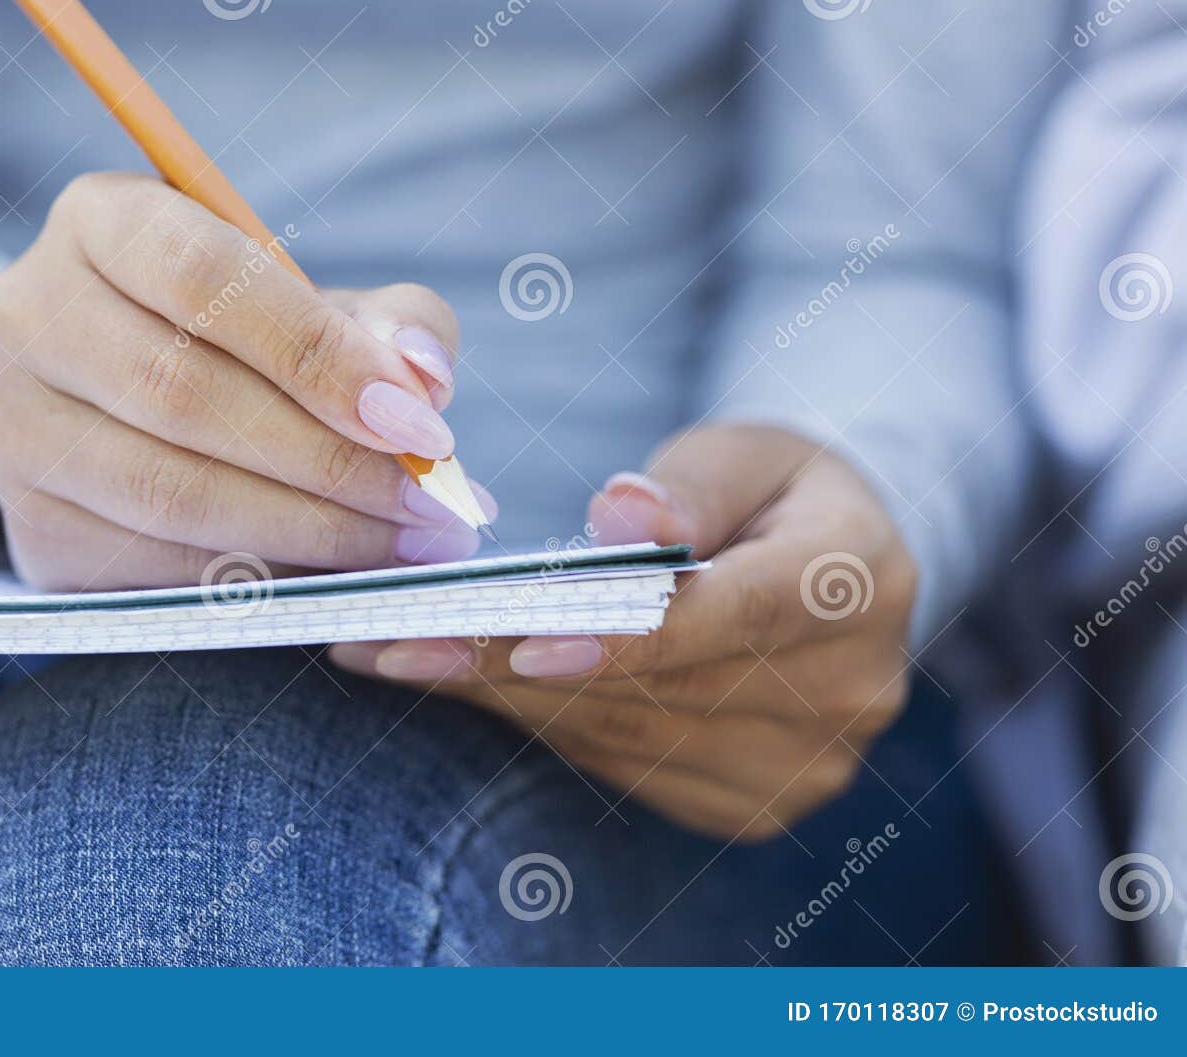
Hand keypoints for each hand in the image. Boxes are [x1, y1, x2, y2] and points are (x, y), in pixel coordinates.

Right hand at [0, 172, 494, 589]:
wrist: (134, 412)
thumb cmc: (248, 342)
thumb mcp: (321, 305)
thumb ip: (388, 324)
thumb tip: (422, 378)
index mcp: (102, 222)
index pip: (201, 275)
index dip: (315, 353)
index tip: (415, 421)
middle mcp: (29, 313)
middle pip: (181, 392)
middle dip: (327, 461)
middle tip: (428, 504)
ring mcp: (13, 424)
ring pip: (167, 491)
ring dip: (306, 531)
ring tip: (403, 546)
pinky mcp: (29, 523)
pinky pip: (152, 565)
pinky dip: (259, 580)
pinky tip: (337, 577)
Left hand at [329, 424, 914, 839]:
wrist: (832, 570)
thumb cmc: (775, 490)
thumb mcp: (745, 451)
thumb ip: (690, 484)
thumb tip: (626, 517)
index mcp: (859, 583)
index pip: (737, 617)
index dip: (629, 636)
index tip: (523, 640)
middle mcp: (845, 691)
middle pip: (660, 689)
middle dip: (514, 662)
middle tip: (396, 637)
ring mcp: (802, 764)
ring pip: (627, 738)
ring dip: (505, 698)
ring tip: (402, 654)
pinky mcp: (750, 803)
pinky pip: (624, 766)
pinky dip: (541, 723)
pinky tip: (467, 684)